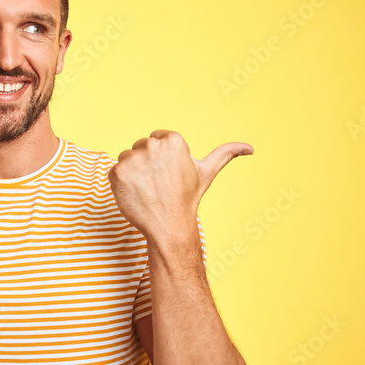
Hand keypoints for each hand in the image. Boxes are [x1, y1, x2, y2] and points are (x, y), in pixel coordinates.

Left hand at [108, 130, 251, 238]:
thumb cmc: (187, 198)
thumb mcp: (207, 172)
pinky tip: (135, 194)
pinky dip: (121, 183)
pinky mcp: (117, 172)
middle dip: (147, 164)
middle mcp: (152, 145)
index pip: (157, 139)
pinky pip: (114, 171)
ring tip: (148, 189)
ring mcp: (133, 159)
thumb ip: (225, 154)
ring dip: (133, 173)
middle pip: (140, 147)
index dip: (162, 158)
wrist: (169, 225)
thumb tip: (250, 148)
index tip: (169, 174)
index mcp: (174, 140)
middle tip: (159, 184)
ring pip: (127, 158)